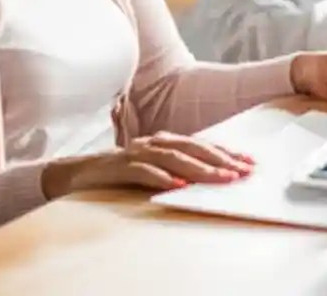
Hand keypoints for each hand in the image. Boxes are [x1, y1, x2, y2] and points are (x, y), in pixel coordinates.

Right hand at [41, 131, 255, 198]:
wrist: (76, 172)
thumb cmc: (119, 173)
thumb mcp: (153, 169)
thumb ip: (177, 170)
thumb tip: (209, 179)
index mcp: (164, 141)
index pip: (202, 146)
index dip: (227, 153)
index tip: (250, 163)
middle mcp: (153, 142)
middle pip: (193, 148)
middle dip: (221, 159)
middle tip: (243, 171)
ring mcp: (136, 152)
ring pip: (173, 158)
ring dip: (199, 169)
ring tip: (220, 178)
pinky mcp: (119, 166)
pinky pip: (143, 171)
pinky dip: (161, 177)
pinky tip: (177, 185)